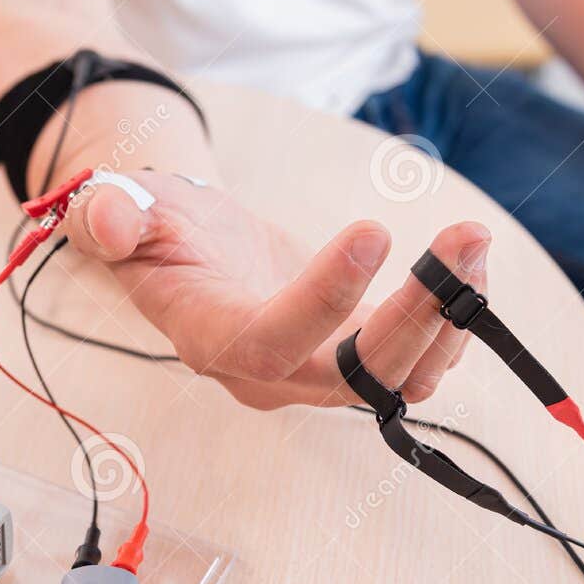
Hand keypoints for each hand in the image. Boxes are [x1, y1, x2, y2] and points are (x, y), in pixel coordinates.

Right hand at [60, 170, 489, 409]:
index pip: (273, 340)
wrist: (185, 245)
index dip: (326, 299)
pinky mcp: (351, 356)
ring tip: (474, 242)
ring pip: (398, 377)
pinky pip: (416, 362)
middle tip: (463, 238)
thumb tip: (110, 215)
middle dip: (417, 314)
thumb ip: (109, 215)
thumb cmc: (152, 225)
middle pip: (353, 375)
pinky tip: (471, 264)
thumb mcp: (119, 206)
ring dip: (449, 318)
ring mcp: (315, 374)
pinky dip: (452, 320)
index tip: (375, 230)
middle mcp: (267, 375)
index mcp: (210, 338)